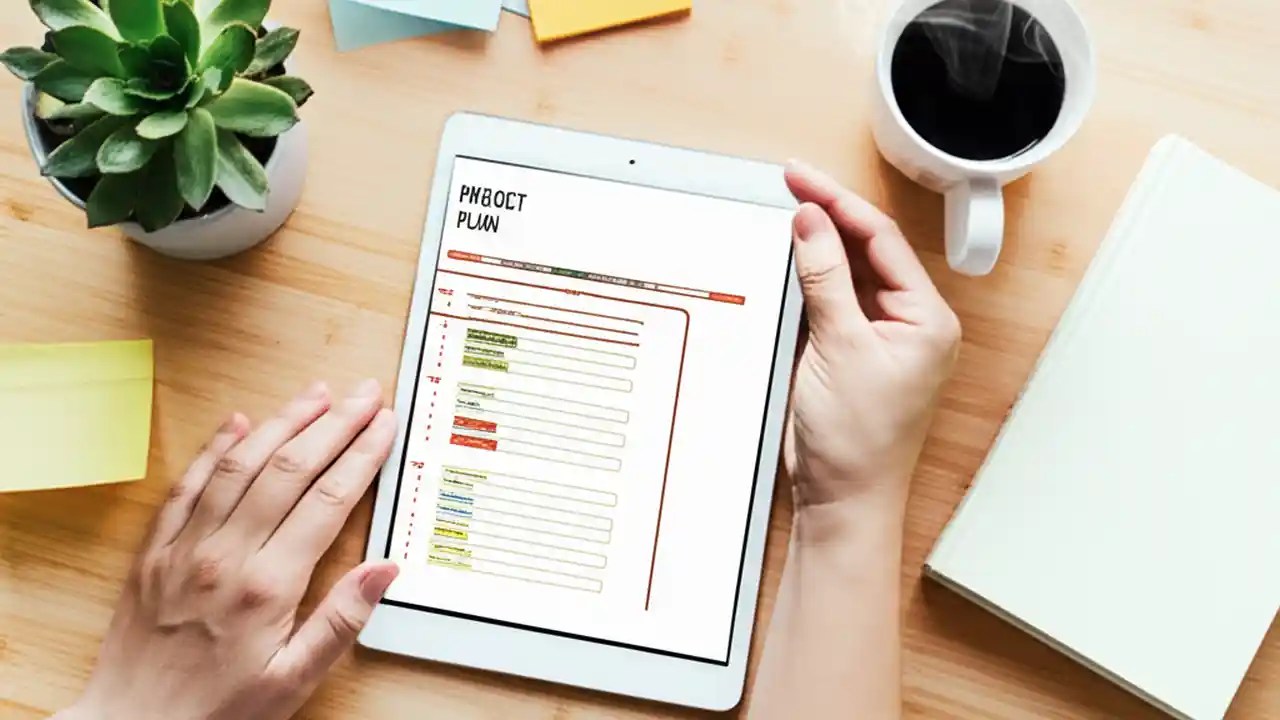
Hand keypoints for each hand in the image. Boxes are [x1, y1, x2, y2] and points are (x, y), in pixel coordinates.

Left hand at [59, 381, 399, 719]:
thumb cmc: (216, 713)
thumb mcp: (292, 682)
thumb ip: (340, 622)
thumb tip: (384, 571)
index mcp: (267, 586)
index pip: (328, 500)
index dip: (362, 455)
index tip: (384, 427)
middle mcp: (226, 555)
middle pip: (290, 469)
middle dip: (334, 424)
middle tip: (365, 394)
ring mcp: (186, 547)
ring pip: (240, 464)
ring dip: (281, 422)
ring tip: (316, 394)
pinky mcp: (155, 551)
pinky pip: (187, 485)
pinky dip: (215, 448)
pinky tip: (238, 422)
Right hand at [782, 161, 960, 512]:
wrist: (843, 501)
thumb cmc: (858, 443)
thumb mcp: (838, 347)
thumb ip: (825, 277)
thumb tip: (811, 222)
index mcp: (928, 319)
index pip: (882, 241)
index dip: (839, 203)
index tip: (802, 179)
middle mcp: (913, 325)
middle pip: (869, 252)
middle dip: (830, 217)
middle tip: (790, 183)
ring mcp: (885, 340)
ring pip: (851, 276)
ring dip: (821, 246)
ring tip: (790, 210)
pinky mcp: (857, 356)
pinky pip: (837, 304)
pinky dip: (814, 281)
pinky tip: (793, 261)